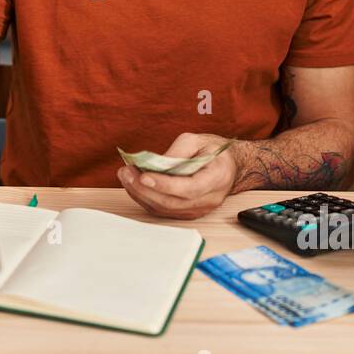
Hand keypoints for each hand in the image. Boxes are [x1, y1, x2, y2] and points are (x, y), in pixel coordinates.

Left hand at [116, 132, 236, 219]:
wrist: (227, 166)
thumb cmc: (213, 151)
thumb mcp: (197, 140)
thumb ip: (177, 151)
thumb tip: (155, 164)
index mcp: (217, 178)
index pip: (189, 188)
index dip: (165, 185)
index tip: (144, 176)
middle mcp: (210, 199)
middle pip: (173, 202)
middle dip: (145, 189)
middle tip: (127, 172)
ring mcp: (199, 210)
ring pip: (166, 209)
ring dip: (141, 194)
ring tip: (126, 176)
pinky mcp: (188, 213)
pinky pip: (164, 210)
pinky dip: (146, 199)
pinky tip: (134, 185)